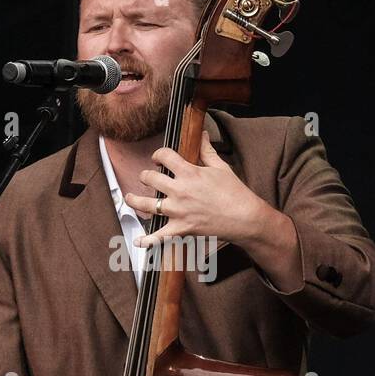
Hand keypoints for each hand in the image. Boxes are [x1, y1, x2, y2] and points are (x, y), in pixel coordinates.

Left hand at [124, 131, 268, 248]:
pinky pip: (159, 236)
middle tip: (146, 177)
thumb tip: (202, 134)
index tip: (158, 158)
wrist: (244, 217)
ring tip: (130, 198)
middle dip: (145, 175)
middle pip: (150, 178)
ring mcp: (178, 211)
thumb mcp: (221, 167)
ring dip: (134, 201)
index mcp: (189, 173)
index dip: (158, 155)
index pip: (164, 156)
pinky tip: (138, 241)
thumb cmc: (235, 193)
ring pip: (147, 205)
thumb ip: (207, 151)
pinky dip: (148, 241)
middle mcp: (179, 191)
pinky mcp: (181, 229)